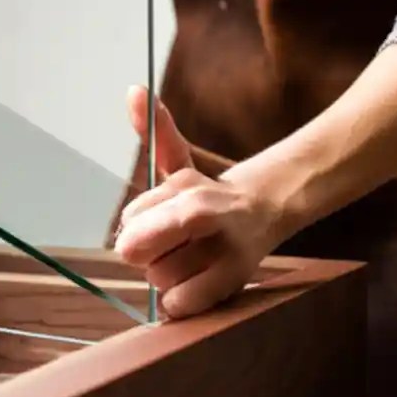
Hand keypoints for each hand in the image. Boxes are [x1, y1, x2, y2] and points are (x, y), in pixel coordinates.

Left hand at [113, 86, 287, 318]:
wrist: (267, 209)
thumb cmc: (208, 192)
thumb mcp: (178, 159)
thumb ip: (154, 130)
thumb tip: (133, 91)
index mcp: (185, 187)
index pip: (129, 220)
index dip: (141, 223)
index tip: (165, 217)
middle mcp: (203, 216)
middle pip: (138, 253)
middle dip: (150, 250)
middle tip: (175, 241)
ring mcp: (220, 251)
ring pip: (158, 280)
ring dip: (168, 275)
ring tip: (194, 257)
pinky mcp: (231, 283)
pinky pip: (179, 305)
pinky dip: (181, 300)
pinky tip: (197, 281)